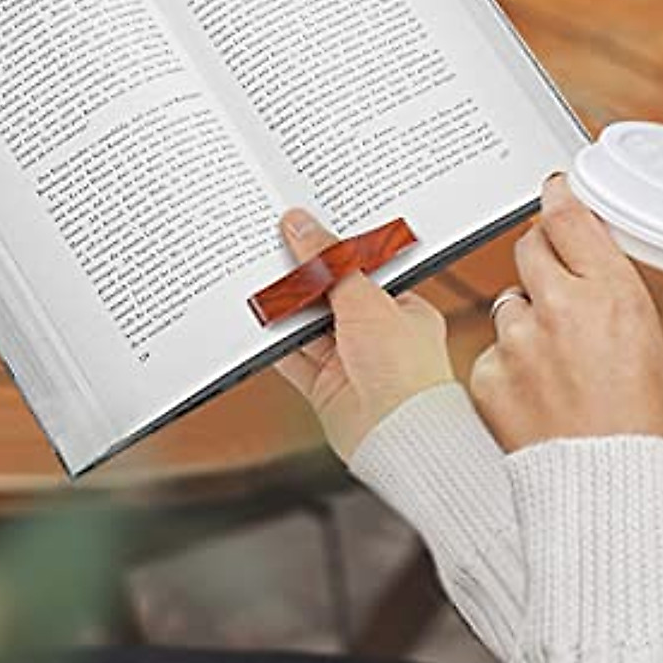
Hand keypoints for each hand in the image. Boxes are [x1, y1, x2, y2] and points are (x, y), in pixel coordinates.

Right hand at [271, 208, 454, 460]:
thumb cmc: (406, 371)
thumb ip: (329, 265)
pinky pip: (292, 359)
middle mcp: (377, 333)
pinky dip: (274, 343)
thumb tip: (302, 226)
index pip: (362, 269)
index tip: (303, 227)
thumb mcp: (367, 301)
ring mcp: (350, 361)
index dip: (333, 250)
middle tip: (269, 246)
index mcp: (403, 308)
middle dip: (302, 278)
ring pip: (308, 327)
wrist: (401, 436)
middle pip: (331, 297)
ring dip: (285, 308)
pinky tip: (256, 323)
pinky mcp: (326, 388)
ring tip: (256, 276)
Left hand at [469, 175, 662, 454]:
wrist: (610, 512)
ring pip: (508, 300)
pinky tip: (538, 390)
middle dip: (544, 249)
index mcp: (611, 296)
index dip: (559, 195)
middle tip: (562, 267)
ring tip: (556, 345)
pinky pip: (491, 352)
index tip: (558, 188)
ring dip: (528, 310)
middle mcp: (556, 310)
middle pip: (530, 247)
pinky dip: (509, 363)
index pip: (569, 217)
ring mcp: (515, 344)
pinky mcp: (487, 381)